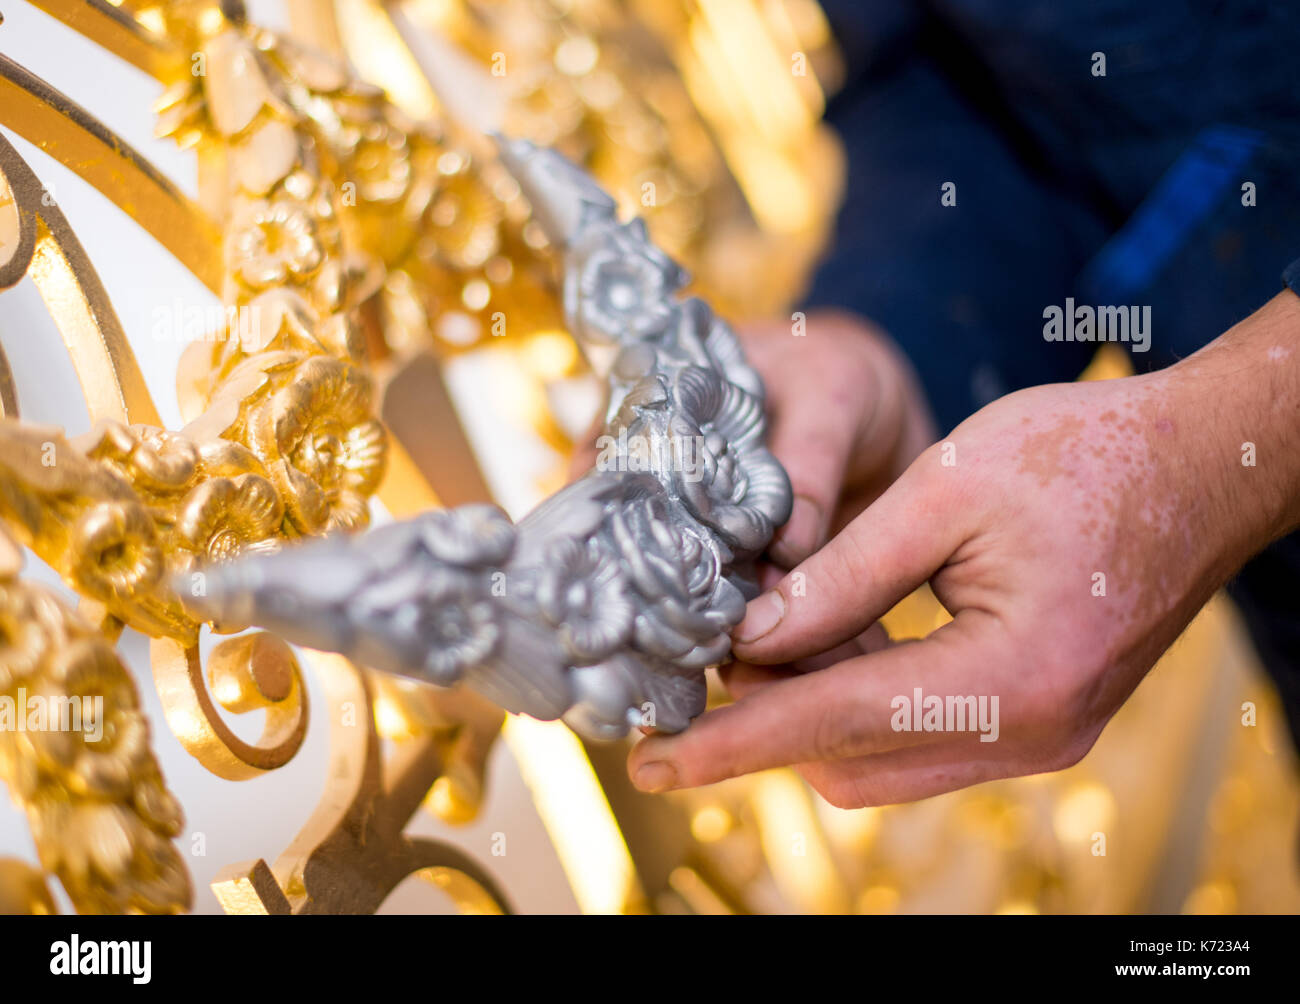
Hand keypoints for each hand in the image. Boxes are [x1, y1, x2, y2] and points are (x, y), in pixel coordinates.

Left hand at [628, 292, 1299, 805]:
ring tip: (762, 640)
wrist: (1204, 462)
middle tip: (703, 660)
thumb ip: (841, 574)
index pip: (831, 722)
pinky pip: (925, 738)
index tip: (650, 759)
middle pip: (850, 759)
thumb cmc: (1084, 454)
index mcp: (1011, 675)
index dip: (731, 741)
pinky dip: (863, 702)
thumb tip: (751, 634)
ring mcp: (1044, 736)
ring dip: (812, 711)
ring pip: (882, 760)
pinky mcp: (1042, 719)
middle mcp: (1031, 732)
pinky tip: (829, 640)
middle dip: (763, 722)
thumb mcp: (946, 492)